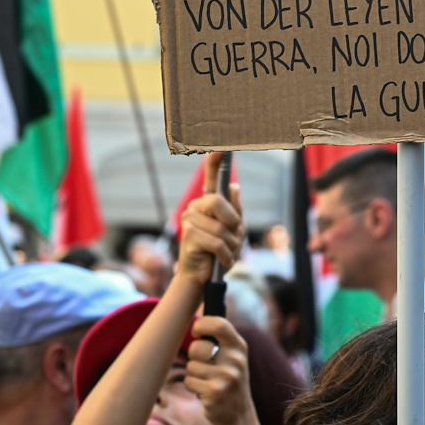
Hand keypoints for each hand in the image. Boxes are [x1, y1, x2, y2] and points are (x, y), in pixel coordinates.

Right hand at [176, 152, 243, 284]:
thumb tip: (233, 186)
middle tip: (234, 237)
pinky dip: (226, 256)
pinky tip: (223, 261)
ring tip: (228, 254)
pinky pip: (218, 243)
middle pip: (219, 202)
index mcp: (208, 203)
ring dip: (232, 245)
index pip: (210, 176)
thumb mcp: (233, 231)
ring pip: (222, 228)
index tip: (221, 147)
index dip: (215, 161)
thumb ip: (234, 210)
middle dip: (233, 222)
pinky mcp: (189, 238)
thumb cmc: (218, 252)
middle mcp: (195, 207)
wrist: (201, 277)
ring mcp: (189, 221)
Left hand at [185, 315, 254, 424]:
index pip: (218, 324)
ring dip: (194, 374)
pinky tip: (206, 391)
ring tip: (208, 380)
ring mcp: (226, 377)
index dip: (202, 325)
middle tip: (205, 364)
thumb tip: (199, 308)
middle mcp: (236, 360)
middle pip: (197, 347)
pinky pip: (189, 381)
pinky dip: (193, 386)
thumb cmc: (229, 378)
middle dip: (194, 356)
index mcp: (239, 346)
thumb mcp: (233, 355)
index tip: (197, 331)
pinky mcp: (215, 393)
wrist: (238, 415)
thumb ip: (220, 335)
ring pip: (191, 366)